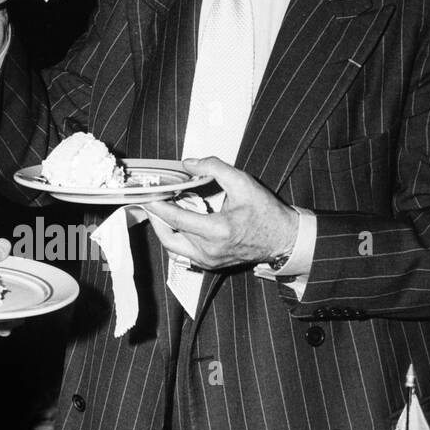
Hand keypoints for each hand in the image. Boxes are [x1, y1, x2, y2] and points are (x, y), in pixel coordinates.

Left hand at [144, 159, 298, 269]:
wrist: (282, 239)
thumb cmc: (265, 212)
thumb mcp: (243, 182)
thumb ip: (214, 167)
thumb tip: (188, 164)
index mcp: (217, 231)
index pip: (175, 218)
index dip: (157, 205)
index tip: (147, 194)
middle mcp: (209, 250)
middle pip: (167, 236)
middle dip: (155, 218)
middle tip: (150, 202)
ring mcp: (208, 261)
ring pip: (173, 246)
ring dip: (164, 228)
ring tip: (162, 210)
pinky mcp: (209, 265)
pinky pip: (182, 252)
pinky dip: (176, 237)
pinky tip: (177, 222)